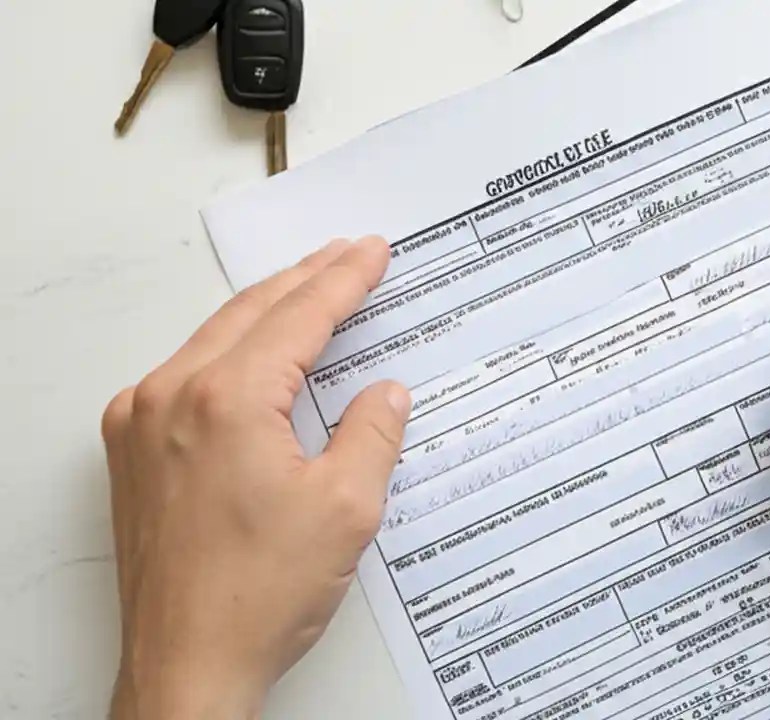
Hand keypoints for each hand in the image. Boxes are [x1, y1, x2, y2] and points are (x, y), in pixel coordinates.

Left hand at [102, 237, 410, 719]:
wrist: (187, 664)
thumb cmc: (255, 598)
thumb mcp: (347, 509)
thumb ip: (372, 434)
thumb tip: (385, 393)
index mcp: (226, 401)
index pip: (298, 317)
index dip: (344, 280)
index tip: (371, 254)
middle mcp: (170, 399)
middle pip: (250, 313)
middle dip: (306, 279)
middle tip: (348, 255)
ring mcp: (140, 423)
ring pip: (213, 339)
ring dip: (266, 311)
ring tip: (311, 289)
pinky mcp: (131, 450)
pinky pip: (186, 373)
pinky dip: (230, 350)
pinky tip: (256, 352)